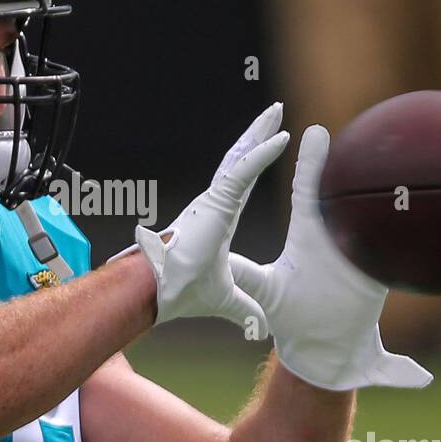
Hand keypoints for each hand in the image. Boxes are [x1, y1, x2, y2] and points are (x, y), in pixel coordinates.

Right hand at [112, 103, 288, 326]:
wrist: (159, 292)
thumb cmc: (181, 291)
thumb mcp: (226, 298)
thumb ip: (244, 308)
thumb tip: (258, 329)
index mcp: (217, 218)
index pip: (241, 181)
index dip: (255, 159)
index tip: (270, 141)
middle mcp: (213, 202)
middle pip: (240, 159)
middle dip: (258, 134)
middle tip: (275, 112)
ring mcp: (212, 199)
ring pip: (240, 157)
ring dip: (260, 133)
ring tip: (277, 112)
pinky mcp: (214, 202)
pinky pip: (242, 172)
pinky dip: (262, 155)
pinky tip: (280, 138)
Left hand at [229, 125, 432, 390]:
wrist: (325, 355)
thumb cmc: (294, 321)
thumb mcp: (267, 293)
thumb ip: (247, 275)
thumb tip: (221, 263)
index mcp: (307, 236)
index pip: (308, 191)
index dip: (313, 163)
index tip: (315, 131)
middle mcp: (334, 238)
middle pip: (342, 194)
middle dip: (346, 162)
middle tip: (352, 127)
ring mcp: (359, 253)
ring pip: (369, 216)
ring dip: (377, 191)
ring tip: (388, 156)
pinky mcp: (379, 274)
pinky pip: (392, 248)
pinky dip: (401, 229)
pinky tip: (413, 205)